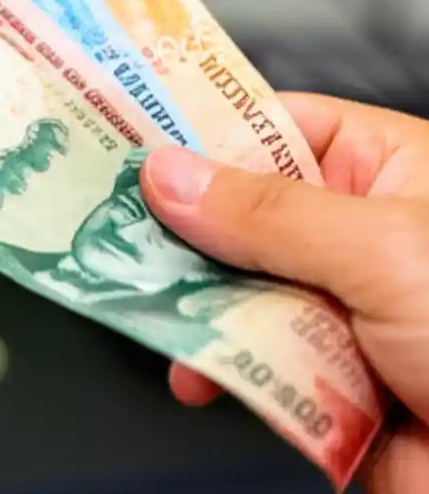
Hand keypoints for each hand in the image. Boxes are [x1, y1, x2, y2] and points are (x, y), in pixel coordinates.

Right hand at [141, 92, 428, 493]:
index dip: (197, 133)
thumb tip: (171, 174)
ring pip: (229, 286)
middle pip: (236, 211)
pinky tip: (198, 371)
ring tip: (157, 312)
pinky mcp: (319, 375)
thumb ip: (267, 214)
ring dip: (193, 305)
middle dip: (181, 231)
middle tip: (113, 231)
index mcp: (388, 172)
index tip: (124, 141)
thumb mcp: (383, 251)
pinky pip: (242, 353)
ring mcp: (337, 306)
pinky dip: (214, 363)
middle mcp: (357, 233)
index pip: (271, 126)